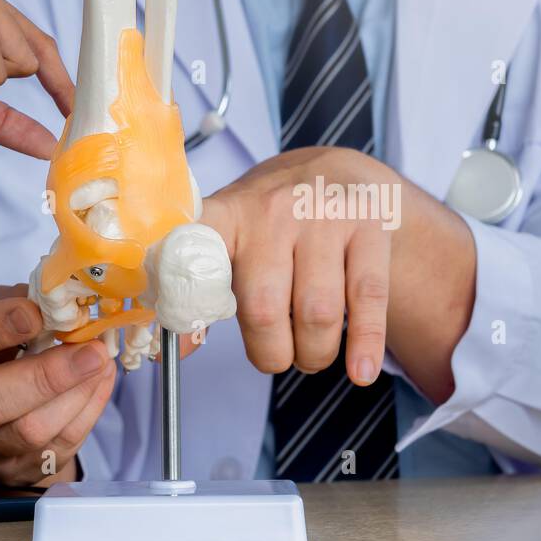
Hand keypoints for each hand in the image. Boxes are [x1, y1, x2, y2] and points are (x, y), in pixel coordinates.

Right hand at [0, 285, 115, 485]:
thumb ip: (15, 303)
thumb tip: (62, 302)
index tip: (35, 313)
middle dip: (45, 376)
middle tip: (90, 350)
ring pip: (29, 431)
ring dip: (76, 393)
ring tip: (100, 359)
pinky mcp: (13, 470)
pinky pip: (57, 445)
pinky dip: (87, 409)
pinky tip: (99, 380)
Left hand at [200, 147, 474, 401]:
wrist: (333, 170)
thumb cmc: (269, 223)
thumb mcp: (227, 239)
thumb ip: (199, 290)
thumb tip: (170, 351)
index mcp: (225, 216)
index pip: (195, 251)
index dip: (184, 292)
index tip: (176, 328)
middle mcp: (272, 211)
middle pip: (264, 307)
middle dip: (271, 352)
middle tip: (275, 358)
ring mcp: (324, 216)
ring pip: (317, 311)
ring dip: (314, 352)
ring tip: (310, 356)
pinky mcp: (370, 225)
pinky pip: (367, 297)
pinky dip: (365, 342)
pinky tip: (361, 371)